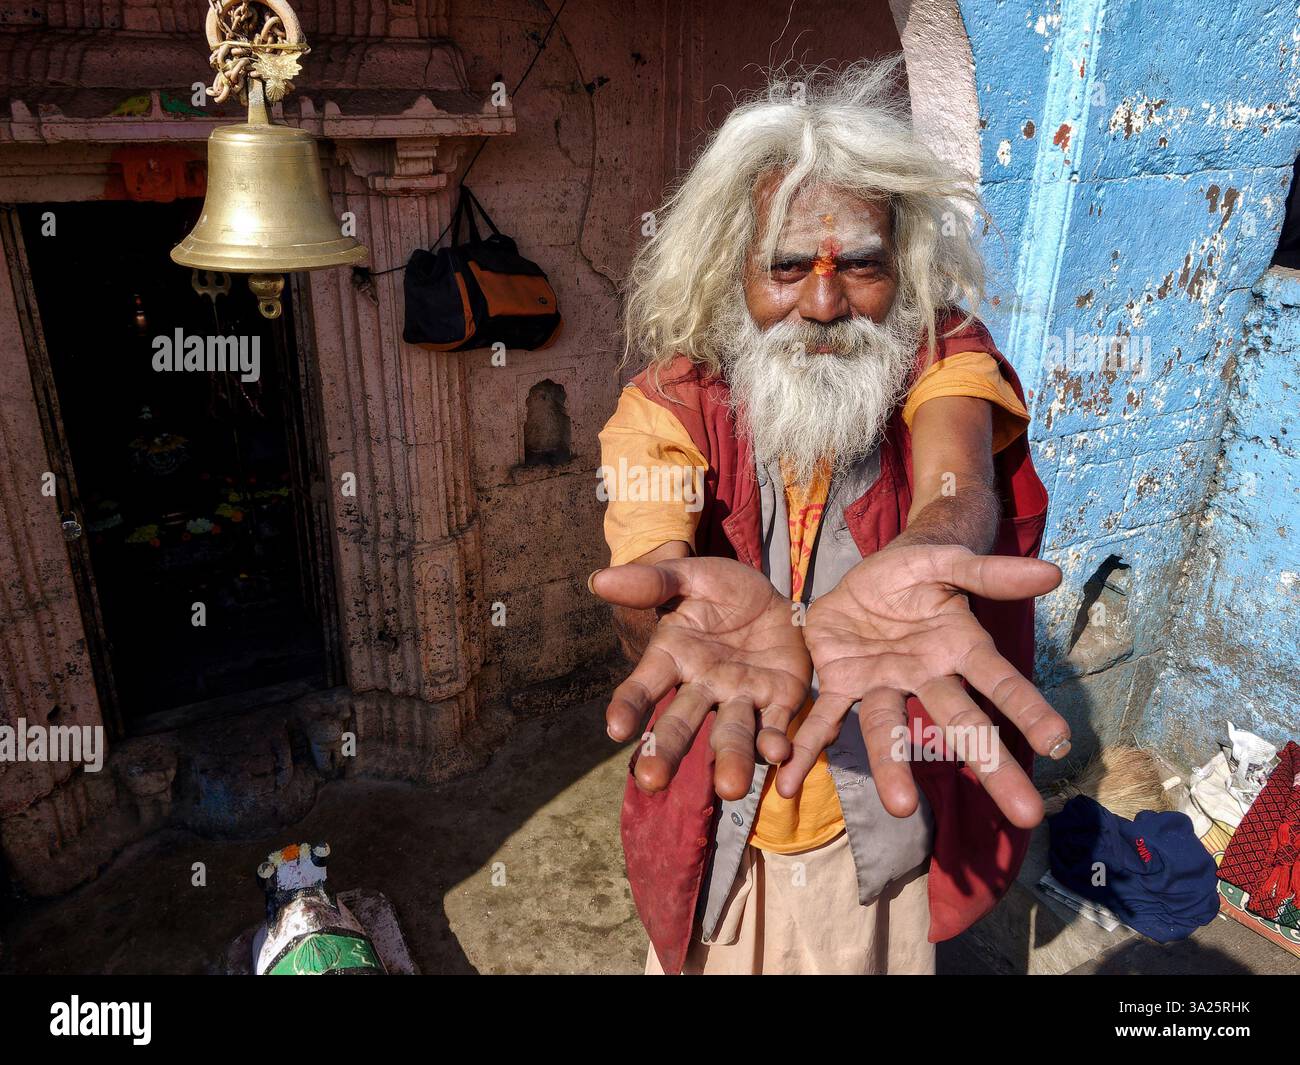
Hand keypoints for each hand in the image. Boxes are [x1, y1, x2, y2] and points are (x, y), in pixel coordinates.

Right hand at [589, 557, 810, 799]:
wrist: (776, 595)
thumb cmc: (724, 590)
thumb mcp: (691, 576)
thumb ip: (652, 582)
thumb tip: (598, 580)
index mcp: (673, 657)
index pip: (644, 686)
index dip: (629, 705)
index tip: (616, 728)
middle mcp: (702, 686)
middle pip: (681, 723)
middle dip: (668, 751)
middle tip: (652, 781)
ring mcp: (740, 697)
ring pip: (731, 735)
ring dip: (731, 761)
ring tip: (731, 788)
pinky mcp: (779, 700)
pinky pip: (776, 724)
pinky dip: (776, 742)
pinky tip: (778, 755)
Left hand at [781, 544, 1068, 827]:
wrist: (867, 574)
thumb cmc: (916, 570)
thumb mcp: (948, 562)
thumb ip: (990, 572)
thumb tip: (1053, 575)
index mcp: (959, 648)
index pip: (1000, 682)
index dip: (1027, 711)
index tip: (1059, 745)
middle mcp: (925, 677)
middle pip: (961, 724)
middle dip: (990, 767)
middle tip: (1024, 814)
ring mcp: (882, 684)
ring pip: (888, 728)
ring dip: (891, 768)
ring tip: (901, 808)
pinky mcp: (840, 683)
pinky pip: (823, 720)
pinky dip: (806, 749)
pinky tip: (788, 784)